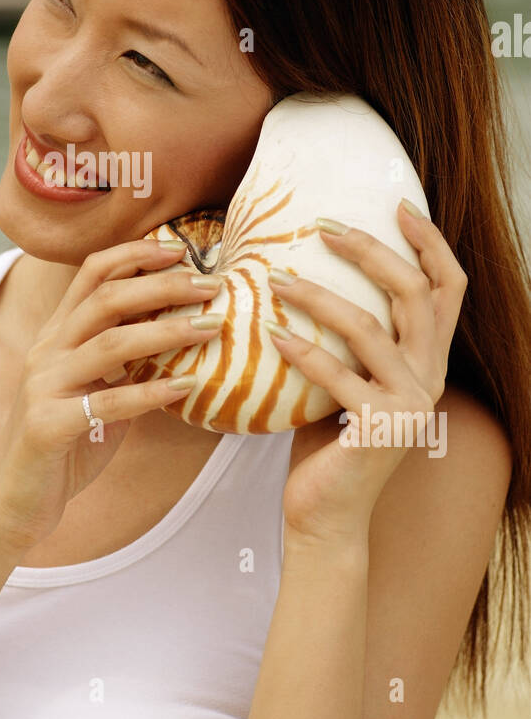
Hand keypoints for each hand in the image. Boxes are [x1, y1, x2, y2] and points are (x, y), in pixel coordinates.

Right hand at [0, 239, 224, 552]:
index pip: (91, 273)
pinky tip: (187, 387)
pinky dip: (152, 391)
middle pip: (106, 297)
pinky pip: (108, 401)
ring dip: (167, 331)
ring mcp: (44, 385)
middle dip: (162, 285)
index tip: (181, 250)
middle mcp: (47, 351)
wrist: (12, 500)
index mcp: (56, 335)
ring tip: (211, 328)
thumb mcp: (96, 390)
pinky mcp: (48, 424)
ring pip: (110, 343)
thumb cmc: (65, 445)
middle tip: (212, 286)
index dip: (135, 254)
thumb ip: (126, 360)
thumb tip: (183, 330)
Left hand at [266, 201, 467, 543]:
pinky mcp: (378, 428)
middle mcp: (429, 378)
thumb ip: (350, 339)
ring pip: (370, 328)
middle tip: (322, 227)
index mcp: (428, 361)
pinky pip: (337, 375)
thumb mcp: (347, 379)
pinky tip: (270, 333)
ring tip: (275, 278)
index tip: (399, 204)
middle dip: (371, 251)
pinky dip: (302, 351)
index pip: (448, 288)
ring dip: (318, 296)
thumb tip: (304, 271)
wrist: (326, 514)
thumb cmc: (327, 442)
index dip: (431, 243)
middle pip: (415, 294)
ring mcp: (409, 405)